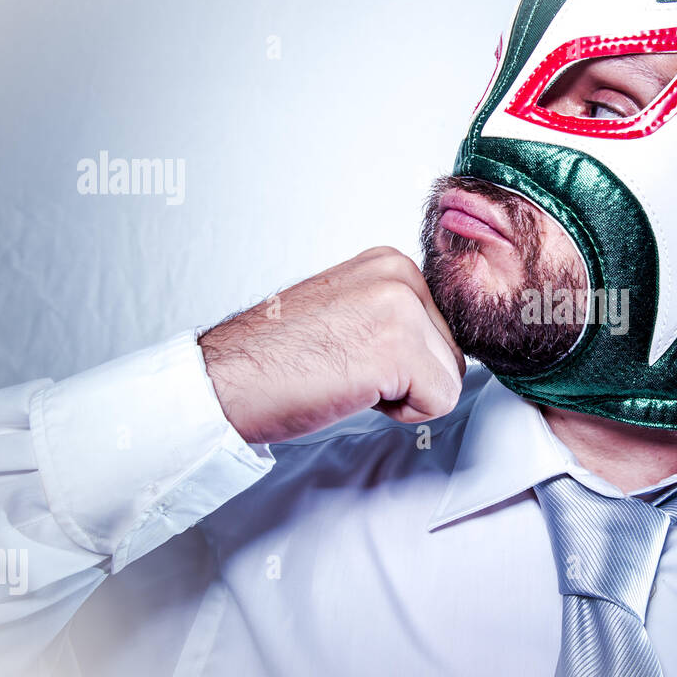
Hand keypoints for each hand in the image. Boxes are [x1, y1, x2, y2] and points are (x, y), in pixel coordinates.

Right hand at [198, 247, 465, 443]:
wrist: (223, 380)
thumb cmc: (276, 358)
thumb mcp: (350, 314)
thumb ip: (400, 318)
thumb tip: (443, 348)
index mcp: (391, 263)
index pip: (446, 331)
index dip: (407, 362)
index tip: (355, 356)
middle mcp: (400, 274)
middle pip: (454, 354)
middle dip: (410, 378)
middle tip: (348, 370)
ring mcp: (401, 307)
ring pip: (451, 379)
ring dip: (404, 396)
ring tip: (348, 379)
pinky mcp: (399, 347)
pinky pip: (442, 401)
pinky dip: (402, 414)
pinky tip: (353, 392)